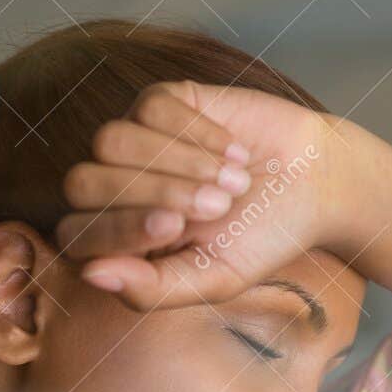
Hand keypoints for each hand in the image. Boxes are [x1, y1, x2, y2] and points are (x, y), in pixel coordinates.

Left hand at [54, 81, 355, 309]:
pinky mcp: (161, 102)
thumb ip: (153, 289)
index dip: (118, 228)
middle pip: (84, 182)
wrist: (315, 186)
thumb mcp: (214, 279)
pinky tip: (235, 152)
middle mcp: (113, 187)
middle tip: (217, 207)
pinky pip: (152, 108)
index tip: (178, 226)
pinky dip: (199, 133)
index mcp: (117, 239)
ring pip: (111, 141)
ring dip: (179, 163)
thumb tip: (91, 275)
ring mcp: (134, 140)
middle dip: (154, 192)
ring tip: (233, 183)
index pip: (76, 233)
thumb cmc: (262, 239)